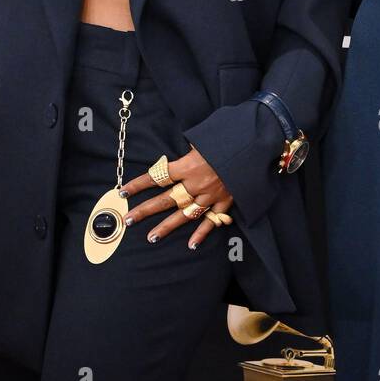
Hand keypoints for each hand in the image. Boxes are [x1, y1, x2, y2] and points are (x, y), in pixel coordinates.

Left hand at [119, 146, 234, 248]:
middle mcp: (196, 183)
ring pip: (185, 215)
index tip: (123, 192)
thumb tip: (179, 154)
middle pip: (165, 200)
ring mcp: (211, 195)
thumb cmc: (229, 135)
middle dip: (145, 210)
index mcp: (188, 165)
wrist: (256, 144)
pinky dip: (202, 233)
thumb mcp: (205, 136)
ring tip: (151, 237)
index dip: (139, 184)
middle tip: (128, 220)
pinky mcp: (226, 202)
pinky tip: (191, 245)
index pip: (157, 176)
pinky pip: (212, 221)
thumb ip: (190, 149)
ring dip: (167, 227)